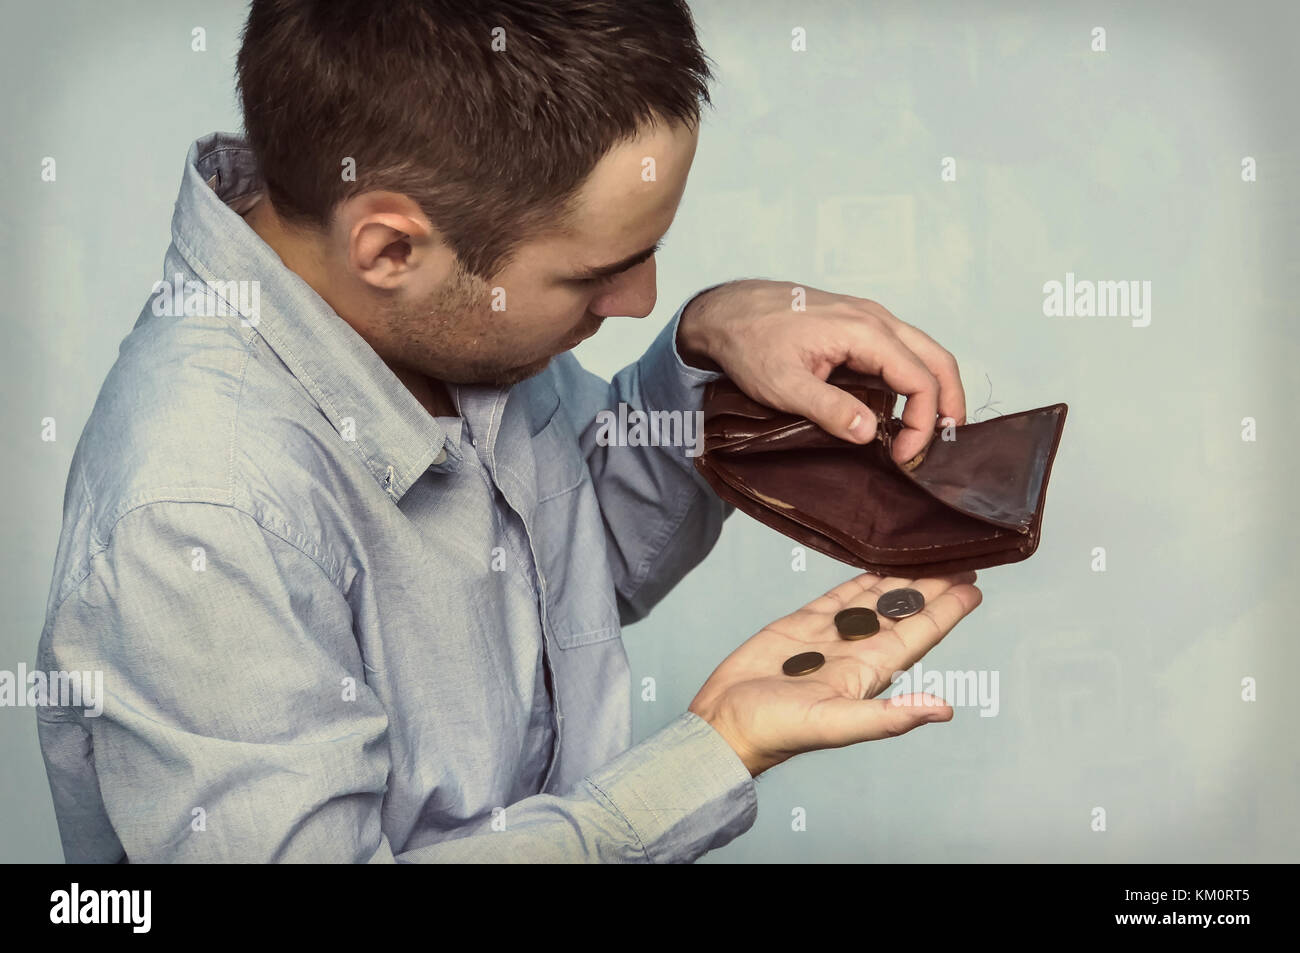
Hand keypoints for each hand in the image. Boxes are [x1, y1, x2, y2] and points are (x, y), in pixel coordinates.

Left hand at [677, 279, 966, 464]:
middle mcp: (876, 319)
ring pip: (923, 352)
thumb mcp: (783, 385)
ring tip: (928, 430)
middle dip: (948, 403)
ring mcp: (869, 318)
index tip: (901, 456)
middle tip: (942, 444)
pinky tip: (903, 406)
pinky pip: (902, 349)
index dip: (922, 422)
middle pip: (936, 359)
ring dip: (934, 389)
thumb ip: (828, 409)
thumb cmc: (751, 344)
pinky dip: (914, 378)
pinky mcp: (859, 325)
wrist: (728, 311)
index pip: (919, 379)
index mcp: (864, 331)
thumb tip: (870, 433)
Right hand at [688, 570, 981, 776]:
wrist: (726, 723)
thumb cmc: (776, 731)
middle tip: (960, 557)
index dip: (949, 610)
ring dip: (901, 579)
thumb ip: (888, 718)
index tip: (974, 586)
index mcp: (872, 672)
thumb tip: (944, 710)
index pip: (921, 633)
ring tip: (926, 554)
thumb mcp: (835, 725)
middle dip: (933, 586)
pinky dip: (859, 580)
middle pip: (905, 611)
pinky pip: (838, 597)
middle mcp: (858, 650)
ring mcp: (831, 636)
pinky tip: (875, 566)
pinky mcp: (802, 625)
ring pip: (875, 599)